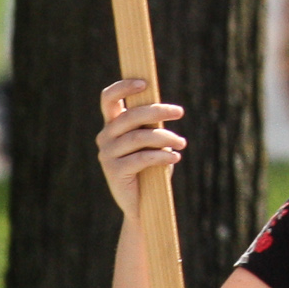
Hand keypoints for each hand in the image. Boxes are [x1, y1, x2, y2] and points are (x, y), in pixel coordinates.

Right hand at [95, 78, 184, 216]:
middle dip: (158, 110)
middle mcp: (105, 136)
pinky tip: (175, 157)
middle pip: (130, 115)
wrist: (144, 205)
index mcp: (112, 125)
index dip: (123, 86)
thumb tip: (166, 110)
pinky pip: (141, 158)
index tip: (145, 83)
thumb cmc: (152, 168)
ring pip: (139, 137)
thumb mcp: (153, 143)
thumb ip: (153, 126)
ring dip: (165, 137)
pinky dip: (162, 156)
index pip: (108, 98)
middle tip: (179, 112)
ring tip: (183, 143)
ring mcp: (107, 154)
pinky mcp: (114, 171)